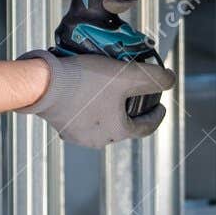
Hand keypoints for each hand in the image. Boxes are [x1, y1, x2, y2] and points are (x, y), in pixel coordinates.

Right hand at [14, 50, 175, 147]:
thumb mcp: (127, 75)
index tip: (160, 106)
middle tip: (134, 93)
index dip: (156, 116)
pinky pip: (81, 118)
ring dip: (108, 108)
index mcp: (117, 131)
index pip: (145, 128)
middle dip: (131, 110)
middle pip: (123, 125)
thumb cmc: (86, 82)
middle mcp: (98, 139)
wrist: (45, 84)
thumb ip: (154, 78)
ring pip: (101, 122)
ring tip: (109, 90)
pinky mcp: (61, 125)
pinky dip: (89, 107)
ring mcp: (77, 135)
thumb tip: (170, 80)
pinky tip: (86, 92)